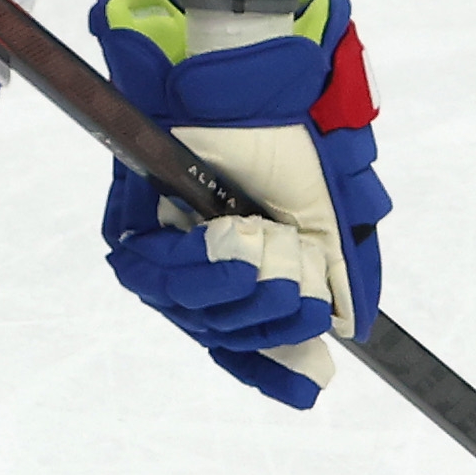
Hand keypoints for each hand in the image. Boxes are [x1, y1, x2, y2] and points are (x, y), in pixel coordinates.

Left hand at [87, 0, 388, 407]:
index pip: (244, 342)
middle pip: (218, 334)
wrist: (254, 85)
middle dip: (266, 324)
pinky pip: (153, 276)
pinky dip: (198, 271)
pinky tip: (232, 250)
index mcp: (241, 271)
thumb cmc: (288, 142)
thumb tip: (346, 333)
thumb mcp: (326, 221)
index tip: (310, 388)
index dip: (273, 371)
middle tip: (298, 289)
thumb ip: (332, 279)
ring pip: (188, 313)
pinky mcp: (129, 226)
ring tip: (272, 259)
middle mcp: (197, 267)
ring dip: (239, 296)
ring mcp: (161, 249)